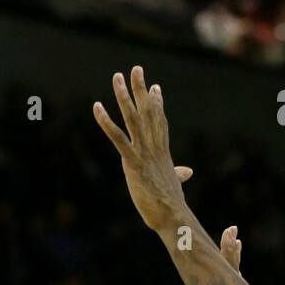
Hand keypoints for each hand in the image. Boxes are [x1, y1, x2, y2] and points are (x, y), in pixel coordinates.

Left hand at [93, 66, 192, 232]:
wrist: (172, 216)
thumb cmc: (171, 204)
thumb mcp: (174, 184)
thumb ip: (178, 174)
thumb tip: (186, 172)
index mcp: (162, 152)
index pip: (160, 122)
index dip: (157, 103)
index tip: (154, 87)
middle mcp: (153, 147)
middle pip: (147, 112)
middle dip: (141, 90)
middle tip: (136, 69)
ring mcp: (143, 153)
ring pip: (133, 119)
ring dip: (124, 97)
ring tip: (117, 77)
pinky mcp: (132, 163)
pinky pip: (117, 138)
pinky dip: (106, 122)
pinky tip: (97, 108)